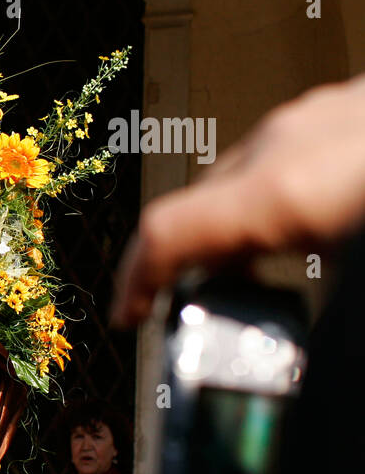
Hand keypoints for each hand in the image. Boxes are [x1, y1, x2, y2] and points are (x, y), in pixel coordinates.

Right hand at [112, 73, 364, 326]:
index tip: (130, 315)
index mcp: (285, 192)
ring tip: (256, 272)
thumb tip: (308, 366)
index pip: (166, 232)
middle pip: (198, 202)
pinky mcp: (347, 107)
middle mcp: (290, 142)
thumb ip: (326, 314)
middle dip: (183, 257)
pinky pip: (287, 154)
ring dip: (233, 226)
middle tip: (191, 303)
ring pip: (243, 174)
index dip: (134, 281)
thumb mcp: (360, 278)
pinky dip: (277, 196)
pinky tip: (314, 223)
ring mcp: (319, 116)